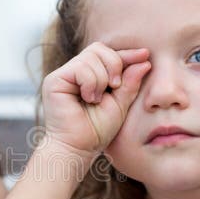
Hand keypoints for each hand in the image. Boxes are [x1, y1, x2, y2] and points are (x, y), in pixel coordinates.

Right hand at [41, 42, 149, 160]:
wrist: (78, 149)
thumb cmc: (96, 131)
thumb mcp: (120, 105)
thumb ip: (129, 83)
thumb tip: (144, 61)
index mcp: (89, 76)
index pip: (107, 54)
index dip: (126, 54)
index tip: (145, 55)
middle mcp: (74, 72)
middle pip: (98, 49)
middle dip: (114, 64)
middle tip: (115, 87)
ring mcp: (63, 75)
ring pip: (91, 57)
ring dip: (102, 79)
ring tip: (97, 100)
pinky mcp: (54, 80)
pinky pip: (80, 67)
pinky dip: (91, 83)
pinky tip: (88, 99)